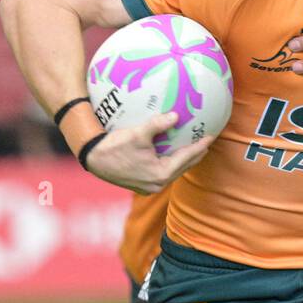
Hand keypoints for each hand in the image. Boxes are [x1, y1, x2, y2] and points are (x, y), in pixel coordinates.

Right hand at [84, 113, 212, 193]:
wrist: (92, 158)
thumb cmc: (115, 146)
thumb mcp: (138, 133)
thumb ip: (158, 124)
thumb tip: (176, 115)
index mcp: (160, 174)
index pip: (186, 158)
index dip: (199, 147)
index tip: (210, 137)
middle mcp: (157, 184)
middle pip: (183, 167)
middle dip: (195, 155)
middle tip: (206, 142)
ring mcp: (149, 186)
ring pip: (173, 172)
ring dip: (183, 160)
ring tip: (193, 148)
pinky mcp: (141, 184)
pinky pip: (163, 172)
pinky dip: (170, 163)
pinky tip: (172, 153)